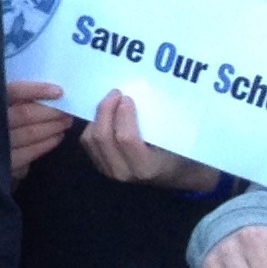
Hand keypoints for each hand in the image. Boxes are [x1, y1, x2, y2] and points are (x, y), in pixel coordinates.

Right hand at [6, 80, 73, 179]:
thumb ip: (4, 94)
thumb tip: (41, 90)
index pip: (13, 92)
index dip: (36, 91)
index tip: (58, 91)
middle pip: (25, 114)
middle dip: (51, 112)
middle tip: (67, 110)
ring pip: (29, 133)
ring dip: (52, 127)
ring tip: (66, 122)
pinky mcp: (0, 164)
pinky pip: (27, 154)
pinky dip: (45, 145)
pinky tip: (56, 138)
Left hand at [81, 90, 221, 192]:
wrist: (173, 175)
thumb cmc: (179, 154)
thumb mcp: (177, 141)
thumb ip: (163, 124)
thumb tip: (148, 93)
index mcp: (146, 167)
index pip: (126, 139)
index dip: (123, 115)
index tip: (127, 98)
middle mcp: (123, 172)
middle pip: (102, 138)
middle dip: (105, 111)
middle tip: (115, 94)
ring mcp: (108, 170)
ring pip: (90, 140)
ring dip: (97, 116)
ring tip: (110, 101)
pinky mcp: (99, 165)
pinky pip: (87, 142)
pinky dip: (92, 124)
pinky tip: (104, 113)